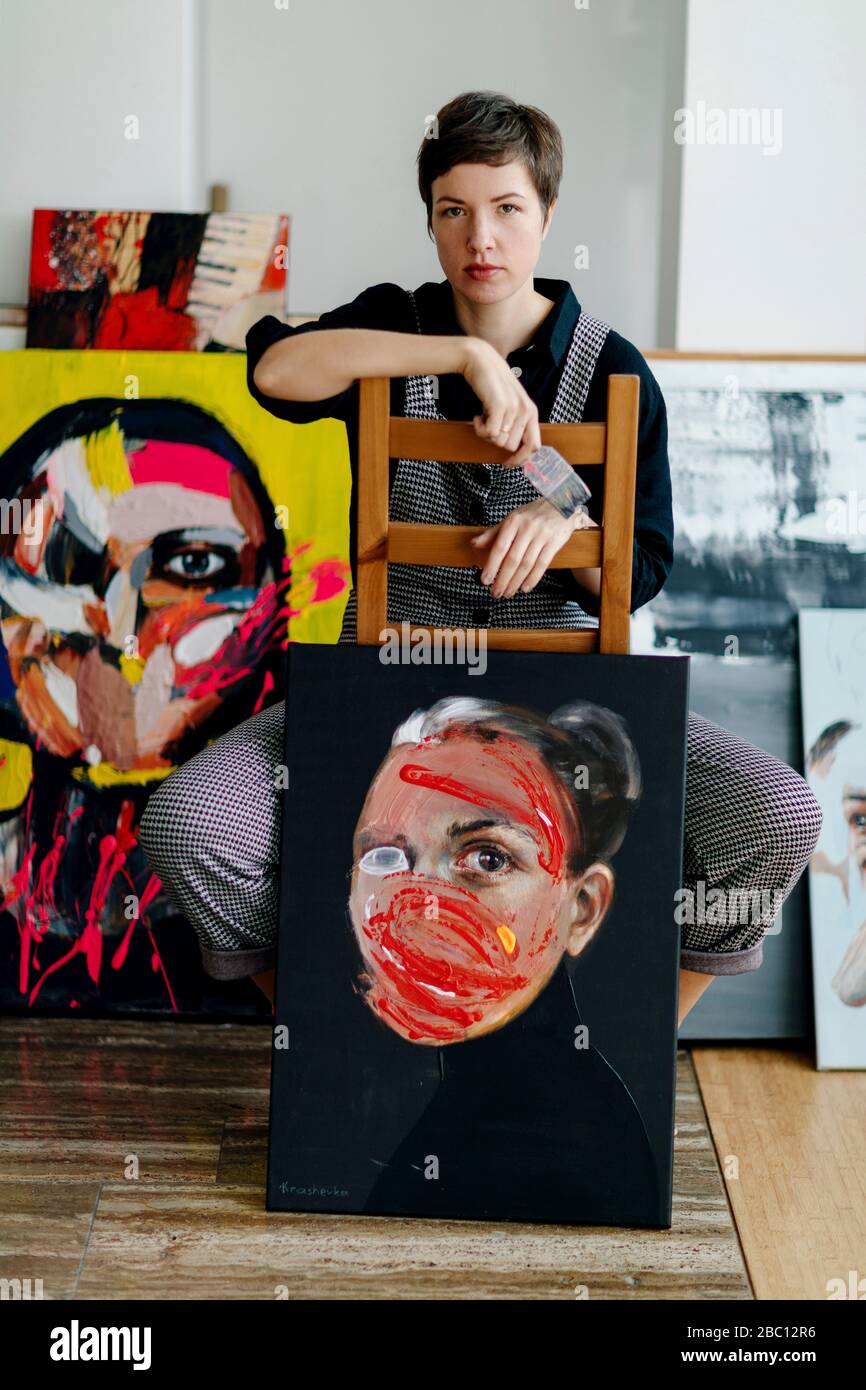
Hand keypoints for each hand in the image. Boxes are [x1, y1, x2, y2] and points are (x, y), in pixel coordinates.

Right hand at [461, 338, 541, 464]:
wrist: (480, 361)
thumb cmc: (492, 384)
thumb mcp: (509, 404)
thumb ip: (515, 422)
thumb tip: (511, 449)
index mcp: (531, 412)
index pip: (534, 446)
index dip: (521, 460)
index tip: (507, 465)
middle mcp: (526, 411)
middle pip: (511, 447)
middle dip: (496, 442)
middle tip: (487, 426)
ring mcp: (514, 409)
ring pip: (499, 442)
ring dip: (486, 434)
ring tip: (482, 418)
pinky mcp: (500, 407)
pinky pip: (489, 433)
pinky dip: (479, 428)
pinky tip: (477, 416)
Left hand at [469, 500, 596, 599]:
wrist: (562, 504)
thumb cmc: (533, 513)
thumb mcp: (512, 518)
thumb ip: (493, 532)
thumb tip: (474, 544)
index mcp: (513, 521)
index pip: (500, 548)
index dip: (491, 566)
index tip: (485, 580)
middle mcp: (527, 528)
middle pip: (512, 559)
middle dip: (502, 579)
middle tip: (496, 593)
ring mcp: (542, 535)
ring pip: (526, 564)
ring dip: (516, 582)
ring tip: (508, 593)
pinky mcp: (555, 542)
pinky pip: (542, 564)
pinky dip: (533, 579)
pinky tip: (525, 588)